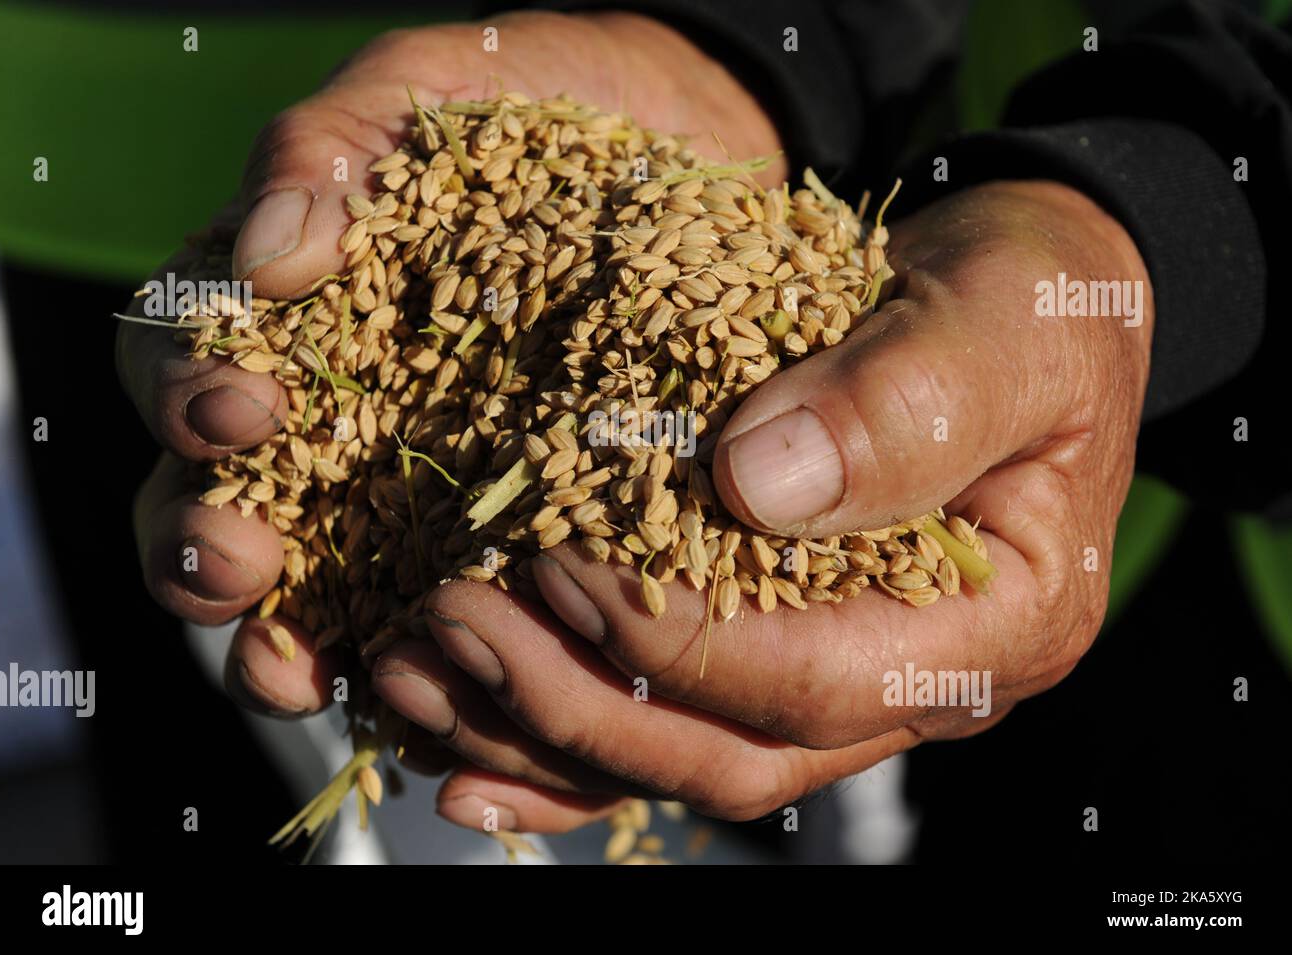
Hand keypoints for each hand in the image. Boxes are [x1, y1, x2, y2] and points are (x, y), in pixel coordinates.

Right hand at [117, 11, 780, 803]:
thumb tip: (263, 257)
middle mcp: (329, 419)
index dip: (181, 398)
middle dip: (202, 548)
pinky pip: (439, 619)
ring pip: (312, 587)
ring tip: (297, 669)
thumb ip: (328, 152)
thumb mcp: (422, 93)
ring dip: (282, 639)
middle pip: (216, 502)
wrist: (683, 147)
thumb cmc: (534, 107)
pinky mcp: (504, 538)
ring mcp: (410, 492)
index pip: (180, 368)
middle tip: (235, 561)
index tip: (237, 410)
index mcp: (282, 317)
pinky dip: (421, 664)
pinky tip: (428, 691)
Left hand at [372, 178, 1153, 831]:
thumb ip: (904, 402)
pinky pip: (669, 726)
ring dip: (540, 731)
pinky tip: (461, 745)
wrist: (1019, 302)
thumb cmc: (1031, 303)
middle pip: (732, 753)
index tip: (555, 560)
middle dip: (577, 702)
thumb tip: (758, 484)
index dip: (675, 638)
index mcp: (999, 627)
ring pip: (682, 758)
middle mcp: (919, 683)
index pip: (817, 682)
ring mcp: (846, 682)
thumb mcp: (998, 323)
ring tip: (413, 670)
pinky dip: (564, 744)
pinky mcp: (783, 650)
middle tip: (449, 620)